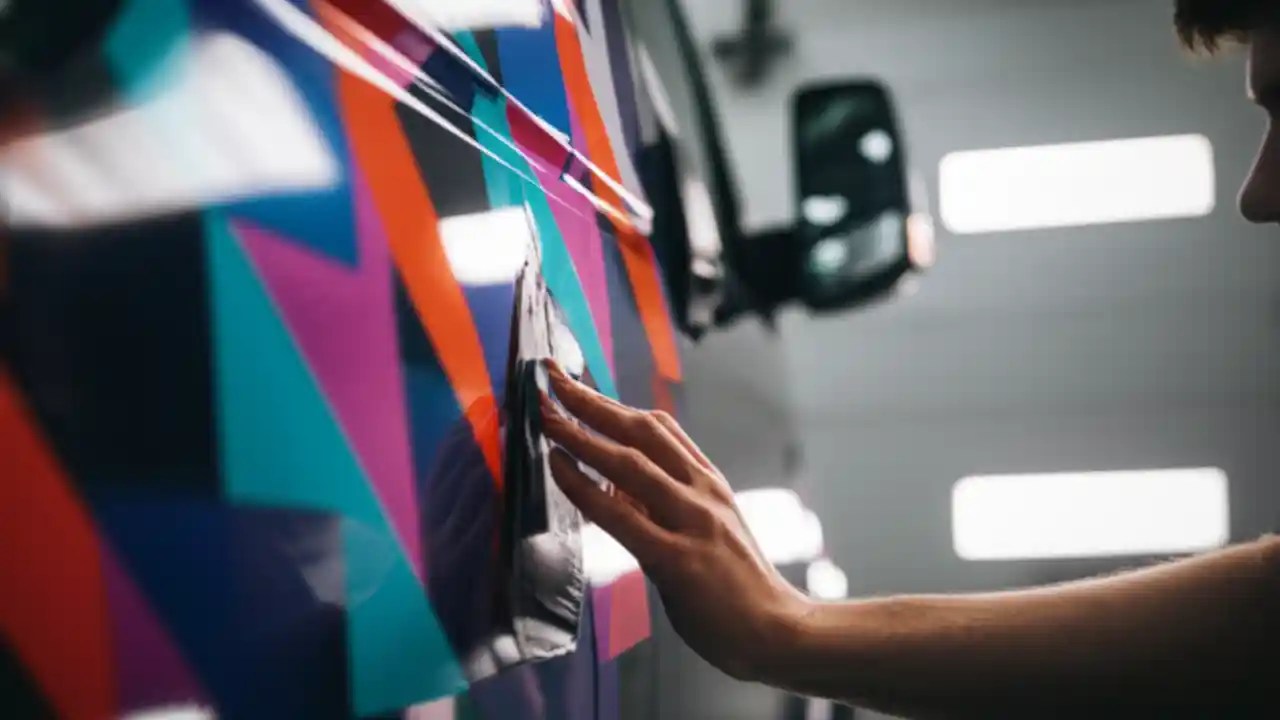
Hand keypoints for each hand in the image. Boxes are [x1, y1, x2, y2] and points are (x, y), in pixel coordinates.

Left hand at [540, 364, 810, 681]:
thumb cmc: (740, 587)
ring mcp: (691, 521)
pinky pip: (619, 515)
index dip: (615, 403)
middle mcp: (702, 491)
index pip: (659, 427)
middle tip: (552, 378)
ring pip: (627, 462)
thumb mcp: (710, 529)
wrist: (779, 632)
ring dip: (580, 433)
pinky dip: (583, 486)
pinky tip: (559, 467)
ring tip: (545, 414)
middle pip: (640, 429)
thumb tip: (616, 484)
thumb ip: (667, 504)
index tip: (580, 385)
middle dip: (592, 400)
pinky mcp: (676, 558)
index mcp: (710, 482)